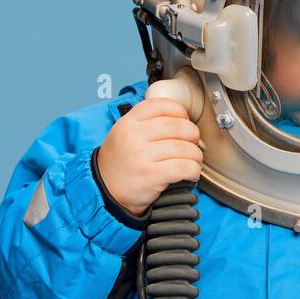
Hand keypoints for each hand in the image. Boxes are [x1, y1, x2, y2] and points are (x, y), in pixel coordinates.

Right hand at [94, 98, 201, 218]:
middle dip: (193, 135)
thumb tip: (179, 119)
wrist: (103, 192)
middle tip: (192, 143)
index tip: (185, 120)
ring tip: (193, 161)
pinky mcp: (151, 175)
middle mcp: (134, 136)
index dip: (180, 111)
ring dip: (196, 156)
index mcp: (128, 123)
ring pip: (185, 148)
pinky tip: (191, 173)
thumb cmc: (118, 164)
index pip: (161, 105)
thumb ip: (145, 123)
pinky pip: (184, 167)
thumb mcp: (123, 134)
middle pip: (178, 126)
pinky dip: (194, 170)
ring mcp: (142, 156)